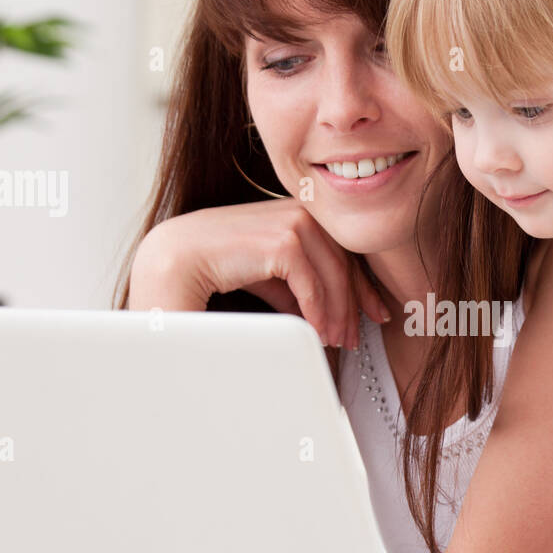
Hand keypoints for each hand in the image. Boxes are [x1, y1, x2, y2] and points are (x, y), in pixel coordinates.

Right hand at [129, 198, 391, 348]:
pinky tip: (318, 333)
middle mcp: (301, 211)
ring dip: (338, 313)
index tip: (375, 314)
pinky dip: (319, 311)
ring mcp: (294, 222)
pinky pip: (313, 283)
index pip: (344, 250)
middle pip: (346, 262)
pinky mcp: (283, 239)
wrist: (177, 259)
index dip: (363, 286)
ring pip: (335, 274)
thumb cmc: (218, 265)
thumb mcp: (267, 276)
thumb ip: (295, 287)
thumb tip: (321, 314)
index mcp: (300, 213)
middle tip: (358, 337)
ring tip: (337, 341)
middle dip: (356, 304)